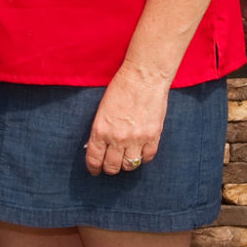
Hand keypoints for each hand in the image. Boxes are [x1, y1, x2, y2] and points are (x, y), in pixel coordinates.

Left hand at [85, 61, 171, 175]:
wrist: (144, 77)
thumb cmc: (121, 87)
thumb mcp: (102, 109)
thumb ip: (101, 129)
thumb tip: (99, 146)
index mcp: (101, 130)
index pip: (94, 159)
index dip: (94, 168)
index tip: (95, 170)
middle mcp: (117, 138)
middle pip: (112, 167)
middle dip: (109, 168)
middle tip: (110, 165)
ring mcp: (136, 139)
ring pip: (129, 166)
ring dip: (126, 164)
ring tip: (125, 158)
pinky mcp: (153, 137)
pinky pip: (147, 158)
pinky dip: (142, 158)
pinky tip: (140, 152)